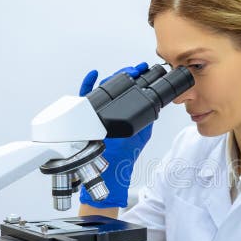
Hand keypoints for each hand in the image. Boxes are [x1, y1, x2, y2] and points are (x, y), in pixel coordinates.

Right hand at [79, 62, 152, 207]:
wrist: (107, 172)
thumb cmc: (123, 158)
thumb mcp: (140, 136)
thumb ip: (145, 121)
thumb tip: (155, 106)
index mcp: (125, 116)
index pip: (131, 93)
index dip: (139, 80)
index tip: (146, 71)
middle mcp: (112, 112)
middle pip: (118, 87)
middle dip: (128, 75)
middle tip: (137, 68)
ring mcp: (99, 113)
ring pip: (105, 89)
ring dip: (114, 77)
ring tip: (126, 70)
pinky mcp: (86, 116)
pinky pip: (85, 97)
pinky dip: (88, 84)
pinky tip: (94, 74)